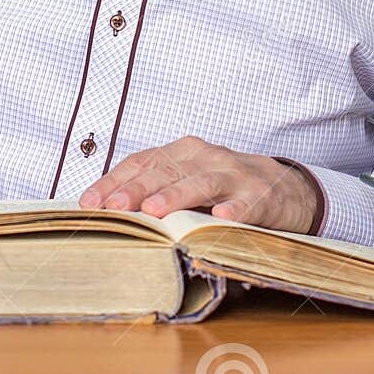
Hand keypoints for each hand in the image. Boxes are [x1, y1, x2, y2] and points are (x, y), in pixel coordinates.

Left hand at [77, 135, 320, 233]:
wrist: (284, 187)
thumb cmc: (222, 186)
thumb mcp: (187, 179)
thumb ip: (153, 188)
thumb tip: (103, 209)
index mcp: (182, 152)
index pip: (142, 162)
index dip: (114, 181)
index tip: (89, 202)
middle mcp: (206, 158)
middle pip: (166, 171)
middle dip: (138, 189)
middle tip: (116, 207)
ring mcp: (235, 175)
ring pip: (202, 183)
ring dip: (177, 196)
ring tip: (155, 211)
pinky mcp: (261, 197)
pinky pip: (246, 204)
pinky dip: (233, 211)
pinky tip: (220, 222)